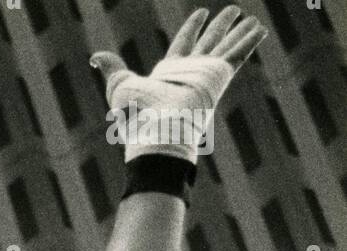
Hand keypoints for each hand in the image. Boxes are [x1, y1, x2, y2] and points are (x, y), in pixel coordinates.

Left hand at [92, 6, 268, 162]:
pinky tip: (260, 30)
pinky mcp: (218, 78)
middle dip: (221, 27)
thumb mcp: (120, 85)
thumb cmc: (136, 115)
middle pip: (210, 42)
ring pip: (227, 47)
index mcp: (170, 72)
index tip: (201, 12)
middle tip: (233, 11)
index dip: (192, 28)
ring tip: (254, 19)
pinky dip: (249, 42)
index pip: (184, 43)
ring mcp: (206, 76)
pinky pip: (237, 55)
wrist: (155, 133)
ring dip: (240, 32)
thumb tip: (96, 57)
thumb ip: (113, 68)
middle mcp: (191, 73)